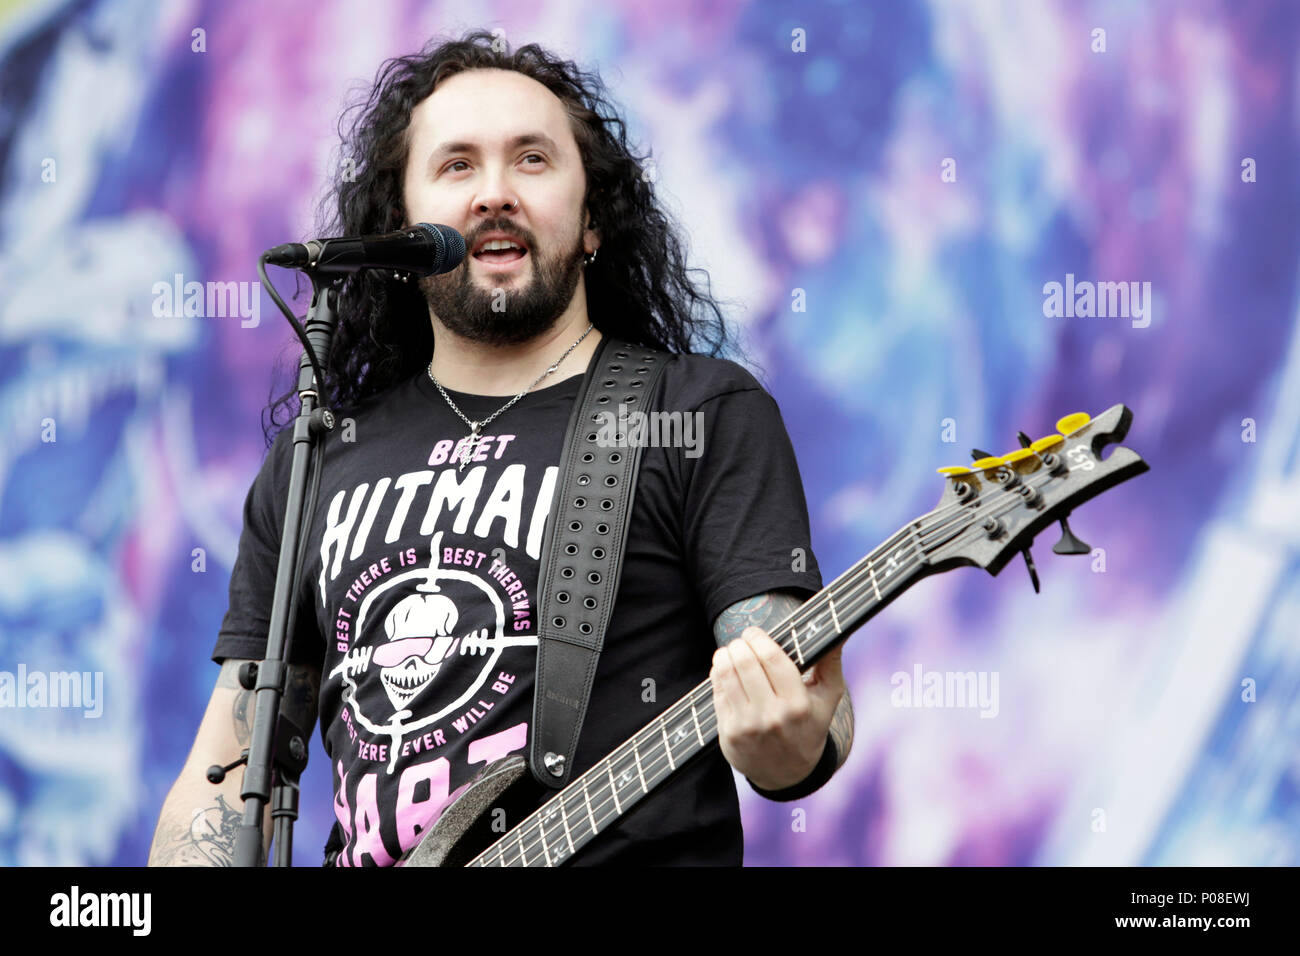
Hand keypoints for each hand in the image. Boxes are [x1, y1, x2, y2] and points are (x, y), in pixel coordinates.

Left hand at [710, 626, 845, 790]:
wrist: (788, 774)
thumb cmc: (809, 725)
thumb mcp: (827, 698)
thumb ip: (831, 662)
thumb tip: (841, 631)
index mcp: (799, 705)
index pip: (772, 660)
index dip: (759, 639)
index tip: (754, 632)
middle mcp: (772, 717)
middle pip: (746, 663)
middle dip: (739, 644)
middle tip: (741, 641)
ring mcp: (748, 727)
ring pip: (727, 675)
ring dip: (724, 656)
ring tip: (730, 652)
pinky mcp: (729, 734)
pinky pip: (717, 693)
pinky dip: (718, 675)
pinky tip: (724, 671)